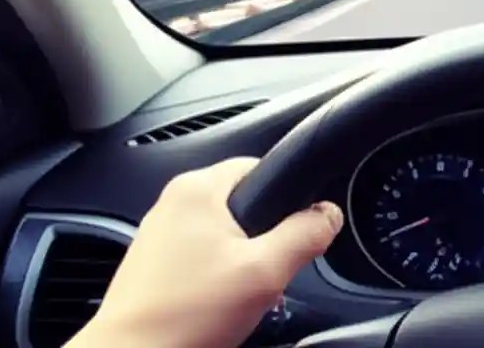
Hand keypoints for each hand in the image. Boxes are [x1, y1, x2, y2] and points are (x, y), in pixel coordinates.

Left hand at [68, 157, 343, 347]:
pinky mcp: (154, 264)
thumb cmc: (186, 316)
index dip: (289, 199)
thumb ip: (305, 235)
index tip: (294, 234)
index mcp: (197, 189)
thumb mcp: (265, 272)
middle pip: (245, 203)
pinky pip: (204, 256)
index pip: (263, 166)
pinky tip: (219, 304)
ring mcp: (160, 234)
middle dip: (266, 238)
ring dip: (243, 261)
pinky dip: (220, 275)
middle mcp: (173, 203)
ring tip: (239, 294)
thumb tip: (328, 214)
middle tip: (265, 273)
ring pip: (226, 234)